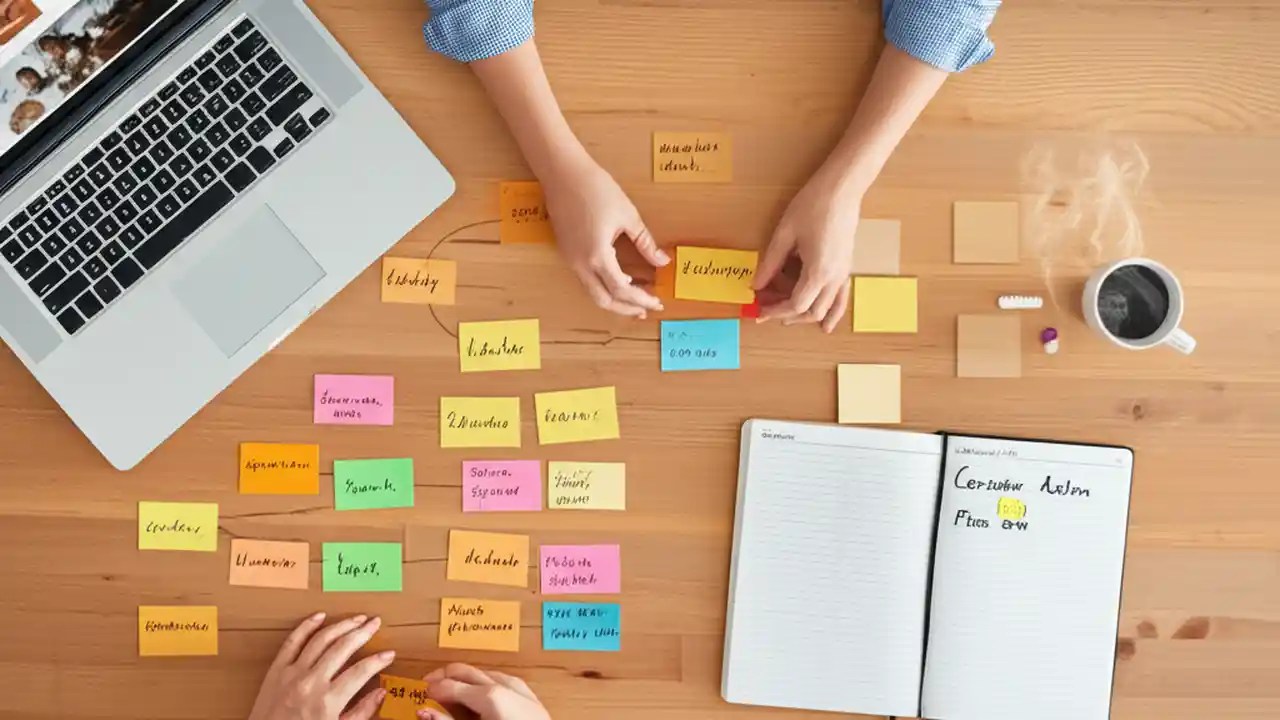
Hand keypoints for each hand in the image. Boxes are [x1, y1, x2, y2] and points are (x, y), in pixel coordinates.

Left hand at [248, 612, 394, 719]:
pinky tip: (320, 616)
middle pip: (343, 648)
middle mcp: (311, 683)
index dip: (378, 660)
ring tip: (356, 618)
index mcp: (328, 702)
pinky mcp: (277, 670)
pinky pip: (292, 642)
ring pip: (321, 639)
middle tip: (375, 623)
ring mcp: (292, 673)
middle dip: (363, 632)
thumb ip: (360, 713)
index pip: (361, 671)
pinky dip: (306, 626)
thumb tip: (380, 693)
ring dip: (341, 625)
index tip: (388, 654)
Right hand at [418, 663, 550, 719]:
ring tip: (450, 688)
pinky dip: (484, 681)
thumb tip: (425, 712)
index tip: (420, 693)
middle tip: (428, 684)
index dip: (432, 687)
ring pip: (484, 672)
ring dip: (465, 677)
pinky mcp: (529, 697)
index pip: (451, 684)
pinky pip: (501, 679)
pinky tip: (481, 689)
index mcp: (489, 695)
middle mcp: (504, 685)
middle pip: (466, 671)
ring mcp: (519, 689)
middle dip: (444, 675)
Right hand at [542, 157, 668, 318]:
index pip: (622, 289)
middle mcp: (580, 263)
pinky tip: (619, 278)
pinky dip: (603, 285)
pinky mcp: (567, 252)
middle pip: (604, 300)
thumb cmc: (596, 188)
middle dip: (626, 308)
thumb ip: (645, 242)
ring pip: (593, 292)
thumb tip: (662, 261)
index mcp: (597, 255)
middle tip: (646, 308)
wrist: (563, 172)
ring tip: (636, 297)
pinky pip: (586, 279)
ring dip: (615, 298)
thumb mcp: (628, 215)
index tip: (657, 302)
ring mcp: (570, 259)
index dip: (641, 299)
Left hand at [755, 169, 859, 332]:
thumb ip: (770, 263)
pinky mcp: (846, 266)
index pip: (795, 305)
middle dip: (786, 313)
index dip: (774, 310)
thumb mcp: (784, 234)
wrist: (842, 188)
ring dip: (805, 315)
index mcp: (818, 272)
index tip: (758, 310)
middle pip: (810, 311)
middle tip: (765, 307)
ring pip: (826, 308)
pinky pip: (840, 297)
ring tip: (785, 314)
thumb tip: (756, 285)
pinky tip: (826, 325)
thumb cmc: (813, 205)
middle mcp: (835, 278)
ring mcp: (844, 273)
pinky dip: (832, 312)